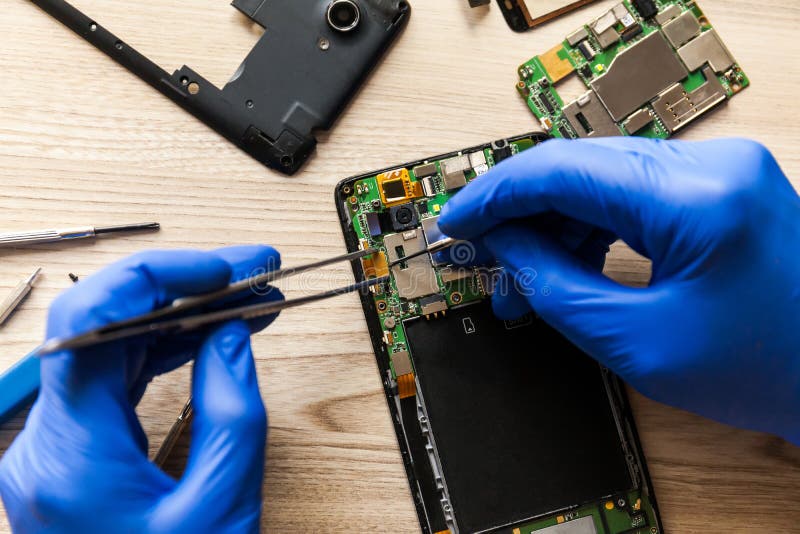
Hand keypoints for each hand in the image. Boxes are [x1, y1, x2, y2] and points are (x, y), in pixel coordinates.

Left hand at [0, 245, 282, 532]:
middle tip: (252, 275)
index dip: (159, 276)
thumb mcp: (220, 509)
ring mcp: (57, 451)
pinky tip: (211, 339)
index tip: (222, 268)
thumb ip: (231, 411)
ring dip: (181, 318)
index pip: (90, 321)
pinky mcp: (77, 457)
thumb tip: (230, 337)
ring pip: (113, 350)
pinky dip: (167, 352)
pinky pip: (119, 382)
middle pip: (103, 327)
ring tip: (246, 302)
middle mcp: (46, 445)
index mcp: (68, 457)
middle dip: (183, 289)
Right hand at [439, 138, 799, 443]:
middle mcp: (711, 166)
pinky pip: (632, 195)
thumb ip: (555, 287)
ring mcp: (719, 173)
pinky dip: (589, 229)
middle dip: (519, 214)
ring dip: (552, 227)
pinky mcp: (718, 189)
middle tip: (481, 258)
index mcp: (697, 199)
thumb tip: (503, 248)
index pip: (562, 171)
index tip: (455, 222)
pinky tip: (564, 268)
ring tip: (522, 284)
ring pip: (600, 179)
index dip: (495, 196)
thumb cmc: (770, 372)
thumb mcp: (641, 343)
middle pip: (578, 167)